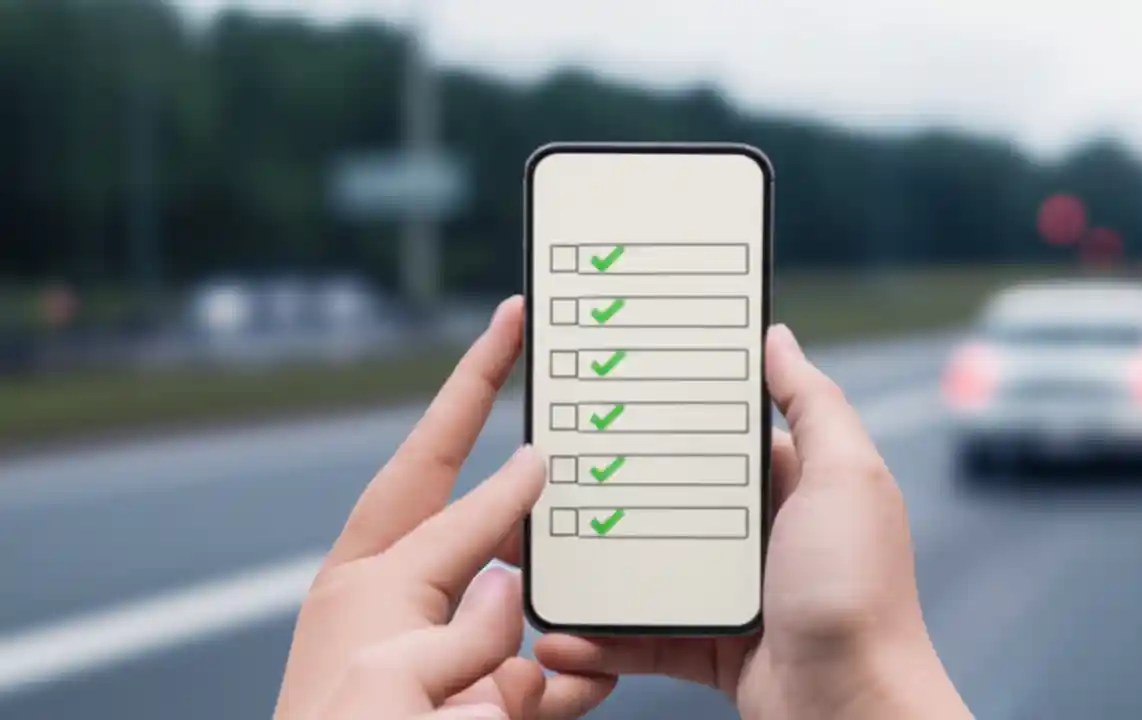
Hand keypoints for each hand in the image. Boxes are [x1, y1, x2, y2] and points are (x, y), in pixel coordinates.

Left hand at [275, 297, 614, 719]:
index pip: (436, 454)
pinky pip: (549, 675)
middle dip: (536, 472)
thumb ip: (468, 602)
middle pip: (490, 512)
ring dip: (573, 584)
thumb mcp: (397, 663)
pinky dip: (583, 671)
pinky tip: (606, 669)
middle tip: (577, 414)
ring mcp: (453, 657)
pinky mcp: (487, 709)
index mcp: (373, 570)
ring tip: (617, 555)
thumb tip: (518, 564)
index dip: (479, 384)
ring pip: (531, 593)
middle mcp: (414, 603)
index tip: (513, 320)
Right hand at [535, 325, 969, 718]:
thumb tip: (780, 339)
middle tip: (551, 469)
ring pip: (651, 567)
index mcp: (799, 485)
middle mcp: (766, 535)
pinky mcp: (713, 649)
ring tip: (537, 552)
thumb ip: (813, 405)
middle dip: (616, 486)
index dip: (675, 409)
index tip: (617, 385)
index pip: (726, 433)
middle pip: (674, 497)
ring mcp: (738, 594)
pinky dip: (604, 639)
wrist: (853, 714)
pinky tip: (562, 634)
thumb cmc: (858, 595)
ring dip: (596, 566)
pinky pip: (646, 637)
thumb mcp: (846, 479)